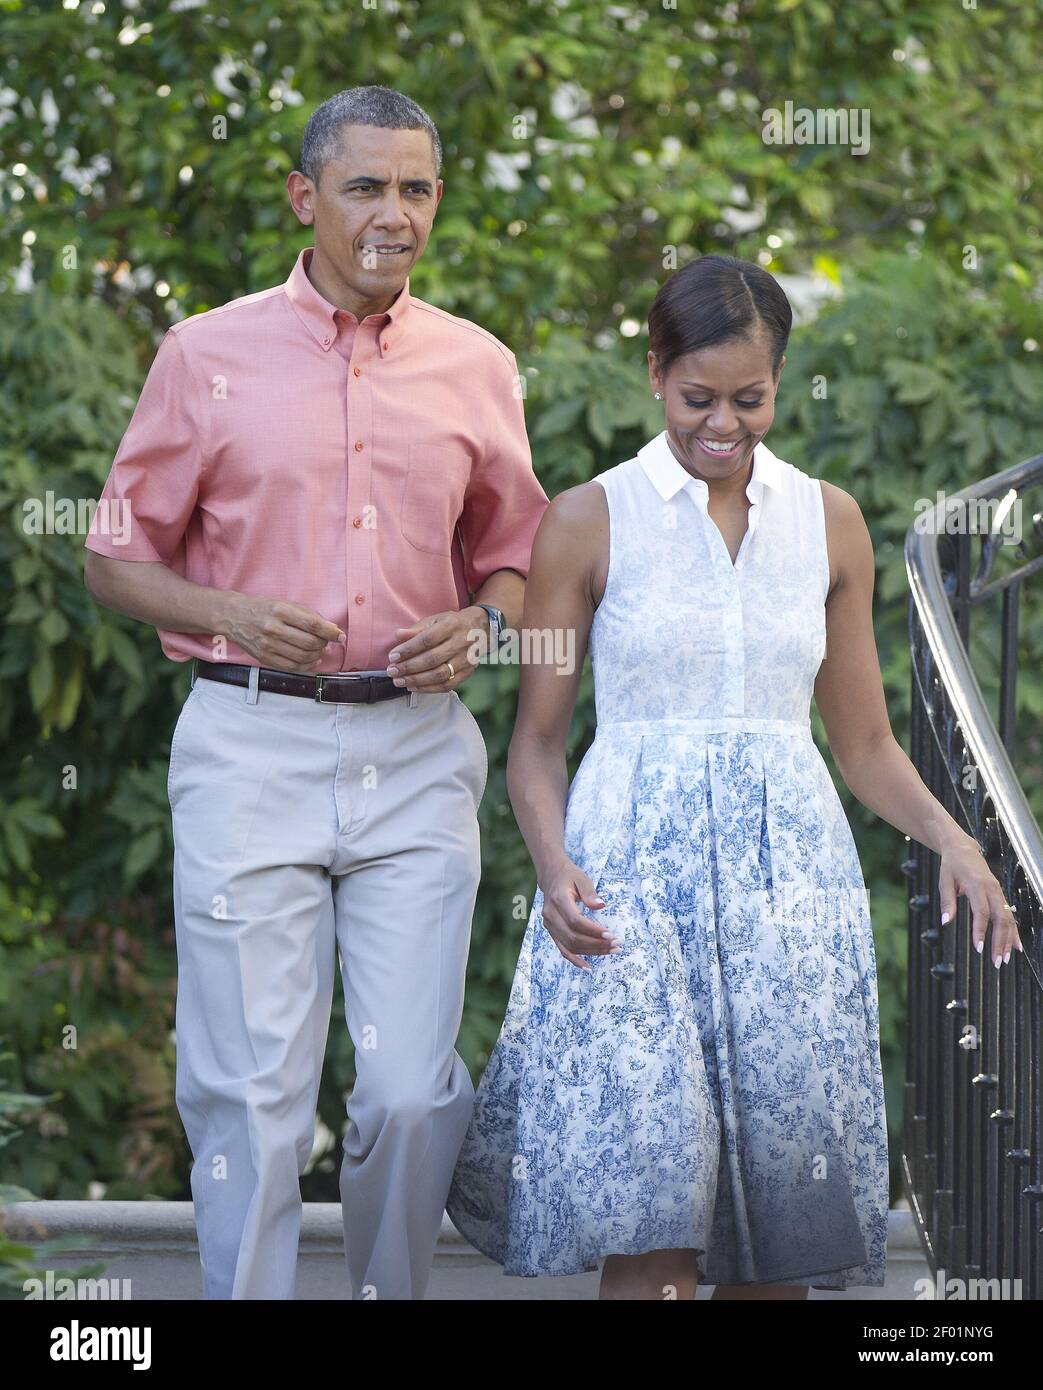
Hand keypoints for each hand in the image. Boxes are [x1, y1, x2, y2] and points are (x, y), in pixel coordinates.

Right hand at [222, 593, 344, 670]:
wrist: (233, 616)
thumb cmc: (263, 608)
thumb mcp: (285, 603)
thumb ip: (308, 615)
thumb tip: (332, 630)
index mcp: (280, 610)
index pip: (312, 624)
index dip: (330, 632)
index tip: (340, 636)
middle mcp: (273, 628)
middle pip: (309, 642)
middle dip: (324, 644)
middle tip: (327, 641)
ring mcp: (268, 645)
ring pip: (303, 656)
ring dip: (317, 655)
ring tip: (320, 650)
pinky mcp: (264, 658)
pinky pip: (292, 666)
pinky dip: (307, 665)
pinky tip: (312, 660)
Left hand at [385, 606, 488, 691]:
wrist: (478, 630)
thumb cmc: (450, 625)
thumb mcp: (434, 620)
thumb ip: (416, 629)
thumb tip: (398, 635)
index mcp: (451, 625)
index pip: (427, 639)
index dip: (408, 649)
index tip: (393, 657)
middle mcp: (461, 642)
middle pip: (433, 659)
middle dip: (409, 667)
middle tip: (393, 671)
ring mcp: (467, 659)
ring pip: (440, 675)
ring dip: (417, 680)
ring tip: (399, 681)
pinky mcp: (468, 672)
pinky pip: (448, 685)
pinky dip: (428, 689)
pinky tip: (413, 687)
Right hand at [539, 860, 620, 970]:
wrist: (551, 877)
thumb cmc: (570, 876)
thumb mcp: (582, 878)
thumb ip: (590, 892)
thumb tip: (601, 905)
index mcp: (558, 900)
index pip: (575, 921)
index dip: (593, 931)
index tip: (611, 934)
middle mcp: (550, 915)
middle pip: (573, 937)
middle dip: (597, 944)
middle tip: (617, 944)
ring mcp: (549, 925)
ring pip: (570, 946)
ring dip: (592, 952)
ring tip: (612, 950)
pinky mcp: (551, 931)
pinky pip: (563, 950)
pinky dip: (575, 960)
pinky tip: (588, 967)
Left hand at [938, 830, 1021, 967]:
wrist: (963, 848)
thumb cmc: (952, 865)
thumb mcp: (944, 881)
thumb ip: (947, 902)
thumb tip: (945, 922)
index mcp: (976, 884)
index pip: (981, 912)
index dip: (981, 931)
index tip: (979, 948)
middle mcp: (992, 889)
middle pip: (1000, 918)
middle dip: (1000, 941)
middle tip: (996, 961)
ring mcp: (998, 892)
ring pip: (1008, 919)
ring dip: (1008, 940)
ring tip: (1005, 958)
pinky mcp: (1000, 895)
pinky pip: (1009, 915)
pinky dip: (1013, 931)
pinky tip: (1016, 945)